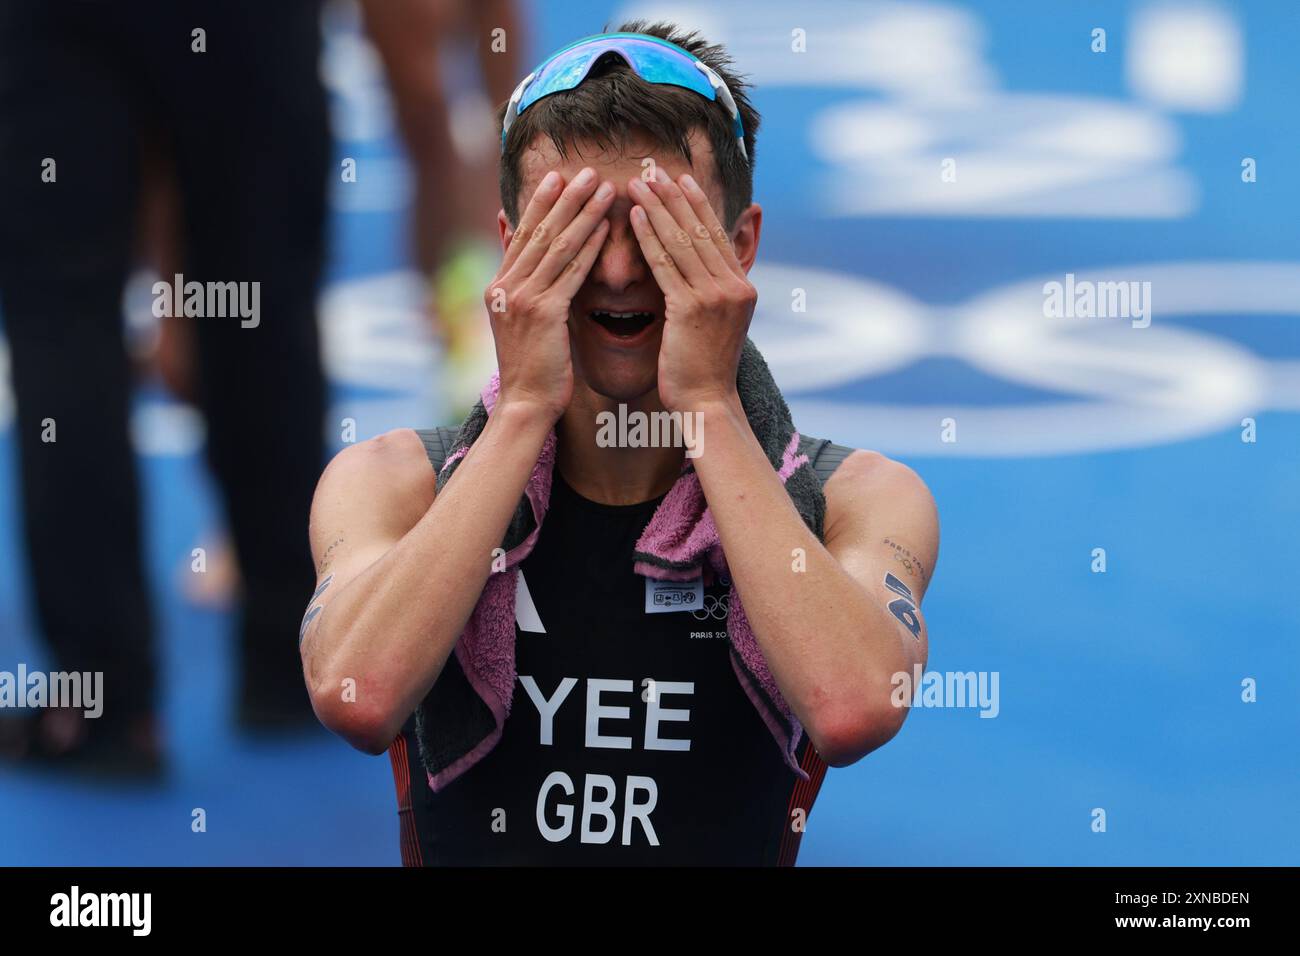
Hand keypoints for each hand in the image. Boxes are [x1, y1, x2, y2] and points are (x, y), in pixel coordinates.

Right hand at [486, 168, 614, 421]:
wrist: (526, 404)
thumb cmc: (532, 367)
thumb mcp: (519, 320)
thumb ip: (521, 283)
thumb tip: (522, 252)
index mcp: (498, 286)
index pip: (522, 234)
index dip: (541, 203)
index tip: (559, 176)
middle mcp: (504, 287)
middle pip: (538, 231)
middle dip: (564, 198)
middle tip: (586, 170)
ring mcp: (521, 299)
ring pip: (556, 246)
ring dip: (582, 214)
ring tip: (603, 188)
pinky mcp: (543, 313)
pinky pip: (570, 273)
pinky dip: (588, 247)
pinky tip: (604, 229)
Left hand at [627, 168, 756, 413]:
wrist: (705, 404)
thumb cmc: (703, 369)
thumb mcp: (718, 324)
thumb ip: (712, 291)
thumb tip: (697, 270)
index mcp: (743, 287)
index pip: (715, 235)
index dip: (695, 204)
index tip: (677, 179)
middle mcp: (734, 287)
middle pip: (700, 230)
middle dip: (674, 197)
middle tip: (652, 169)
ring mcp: (716, 297)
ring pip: (682, 241)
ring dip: (658, 208)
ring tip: (637, 183)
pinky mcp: (693, 309)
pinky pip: (666, 264)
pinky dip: (650, 236)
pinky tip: (634, 217)